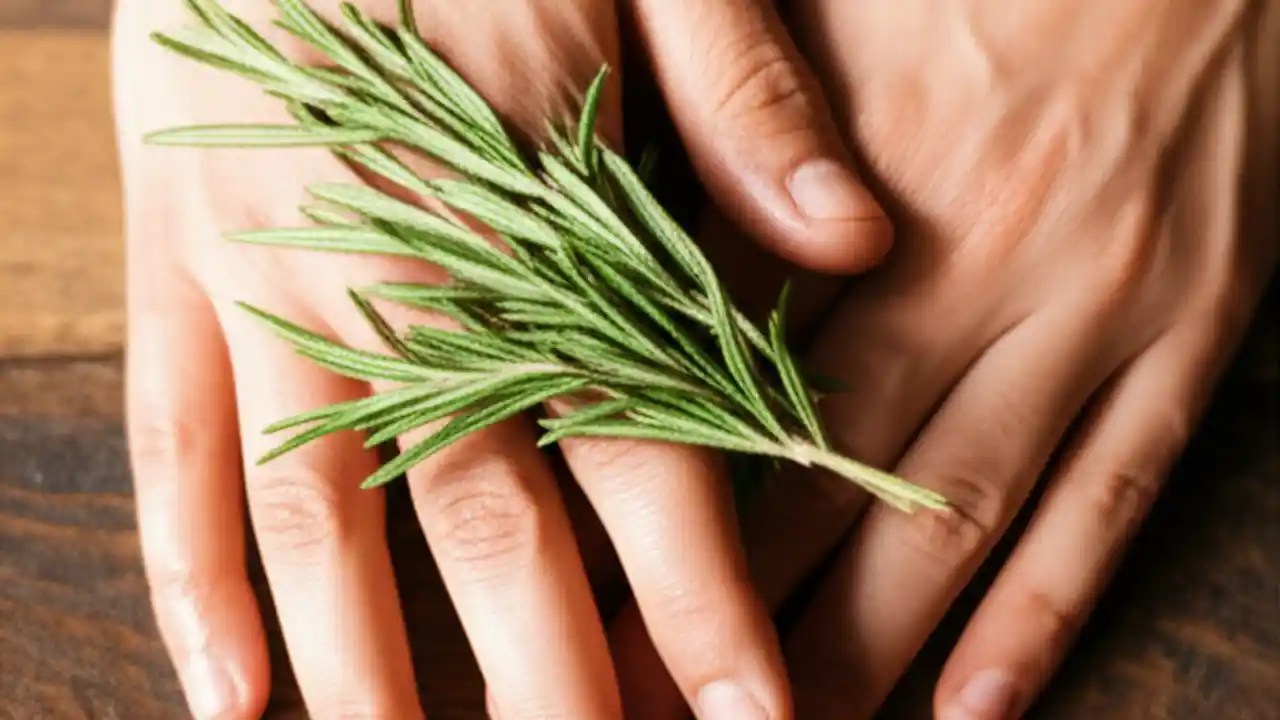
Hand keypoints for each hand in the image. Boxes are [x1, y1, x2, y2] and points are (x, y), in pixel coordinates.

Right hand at [112, 0, 890, 716]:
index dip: (703, 599)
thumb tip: (854, 240)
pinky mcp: (168, 266)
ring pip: (322, 524)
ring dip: (374, 679)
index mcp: (527, 220)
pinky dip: (191, 578)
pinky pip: (174, 445)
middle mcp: (394, 280)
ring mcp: (261, 284)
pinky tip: (231, 697)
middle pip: (491, 527)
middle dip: (560, 683)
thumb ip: (744, 106)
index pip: (639, 451)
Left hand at [610, 1, 1279, 716]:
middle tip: (643, 718)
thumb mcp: (812, 13)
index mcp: (842, 177)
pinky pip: (1110, 497)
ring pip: (952, 515)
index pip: (707, 379)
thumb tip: (631, 268)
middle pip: (813, 476)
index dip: (635, 505)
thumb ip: (726, 143)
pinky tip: (972, 703)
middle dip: (725, 613)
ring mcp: (1084, 306)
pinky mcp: (1190, 329)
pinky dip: (1043, 615)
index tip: (575, 603)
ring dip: (861, 646)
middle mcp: (958, 261)